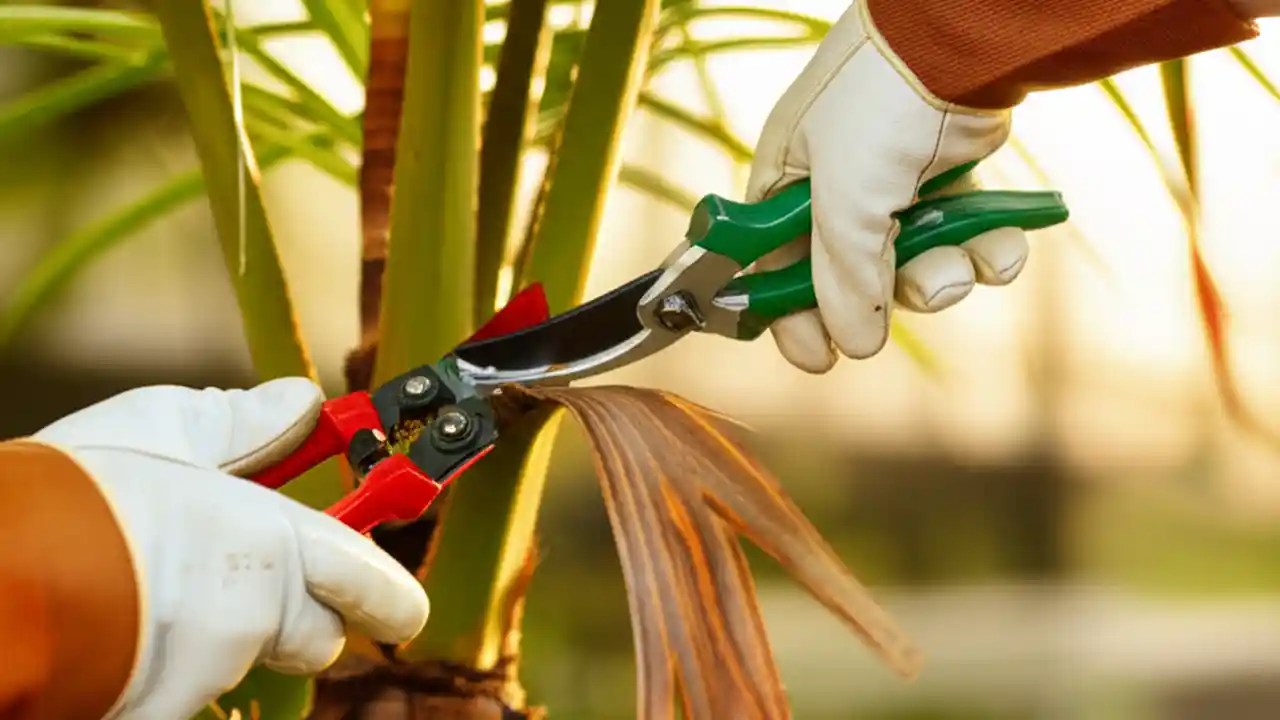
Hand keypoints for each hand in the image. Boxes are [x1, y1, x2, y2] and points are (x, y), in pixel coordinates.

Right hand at [33, 378, 428, 719]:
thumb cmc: (77, 492)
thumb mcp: (163, 428)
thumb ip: (244, 424)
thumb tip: (300, 402)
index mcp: (275, 546)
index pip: (370, 588)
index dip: (389, 597)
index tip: (402, 608)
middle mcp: (253, 620)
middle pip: (314, 638)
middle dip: (298, 618)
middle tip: (254, 584)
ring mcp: (203, 675)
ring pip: (241, 663)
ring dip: (219, 637)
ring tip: (151, 587)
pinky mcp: (157, 714)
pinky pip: (180, 693)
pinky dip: (162, 669)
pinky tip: (122, 628)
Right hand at [746, 0, 1023, 371]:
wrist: (962, 37)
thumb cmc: (879, 103)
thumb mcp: (845, 202)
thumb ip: (842, 280)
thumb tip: (853, 344)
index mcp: (784, 186)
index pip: (774, 269)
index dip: (793, 316)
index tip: (820, 357)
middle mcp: (834, 188)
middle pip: (853, 277)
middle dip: (891, 294)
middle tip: (917, 293)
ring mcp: (894, 183)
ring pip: (914, 261)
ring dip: (944, 275)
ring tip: (965, 266)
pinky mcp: (948, 176)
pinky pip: (962, 234)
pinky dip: (986, 248)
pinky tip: (1001, 246)